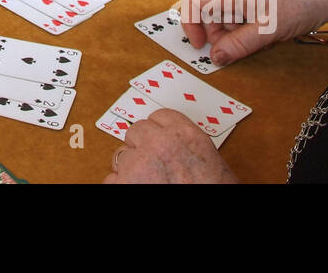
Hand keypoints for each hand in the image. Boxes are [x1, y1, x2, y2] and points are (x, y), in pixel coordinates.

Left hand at [104, 111, 237, 183]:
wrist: (209, 212)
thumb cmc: (215, 189)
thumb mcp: (211, 160)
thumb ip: (189, 146)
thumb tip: (178, 147)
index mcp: (184, 135)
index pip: (160, 116)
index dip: (158, 129)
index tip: (158, 136)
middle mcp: (159, 144)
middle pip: (137, 130)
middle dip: (141, 144)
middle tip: (151, 160)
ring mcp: (139, 163)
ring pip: (122, 153)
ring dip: (130, 164)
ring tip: (146, 179)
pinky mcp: (125, 183)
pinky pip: (112, 178)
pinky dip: (120, 184)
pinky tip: (134, 187)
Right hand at [178, 0, 327, 65]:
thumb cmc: (298, 6)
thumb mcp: (266, 31)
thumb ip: (238, 45)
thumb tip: (215, 58)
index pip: (193, 0)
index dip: (190, 23)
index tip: (199, 45)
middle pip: (208, 7)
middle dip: (215, 31)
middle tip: (232, 48)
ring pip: (224, 9)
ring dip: (230, 28)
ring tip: (254, 39)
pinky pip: (238, 6)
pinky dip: (242, 22)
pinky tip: (261, 30)